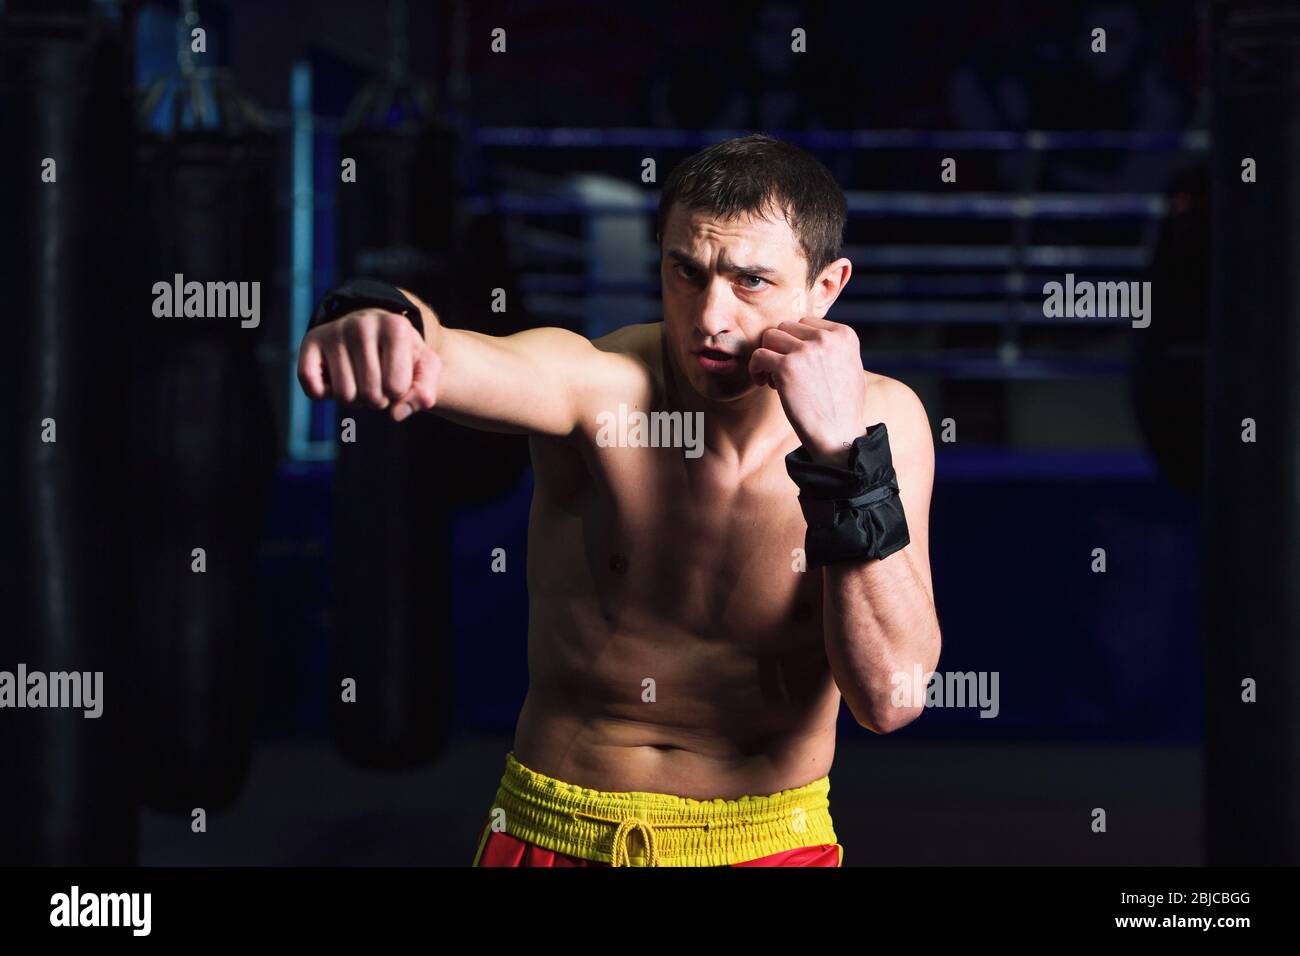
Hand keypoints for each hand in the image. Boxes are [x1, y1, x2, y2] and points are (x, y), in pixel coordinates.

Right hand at [297, 309, 440, 421]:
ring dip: (354, 400)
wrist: (374, 332)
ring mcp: (334, 331)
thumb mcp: (425, 368)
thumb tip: (396, 414)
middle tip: (377, 380)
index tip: (397, 375)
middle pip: (370, 395)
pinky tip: (334, 380)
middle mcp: (362, 324)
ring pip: (344, 396)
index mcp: (395, 326)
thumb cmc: (403, 355)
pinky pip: (312, 387)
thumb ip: (424, 393)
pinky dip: (323, 394)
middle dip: (377, 399)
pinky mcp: (310, 342)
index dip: (398, 392)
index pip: (396, 387)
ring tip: (360, 378)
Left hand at [748, 317, 865, 464]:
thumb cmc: (843, 408)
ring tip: (775, 379)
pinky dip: (755, 368)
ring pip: (770, 337)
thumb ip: (835, 348)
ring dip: (768, 356)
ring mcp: (806, 351)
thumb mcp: (852, 367)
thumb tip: (813, 335)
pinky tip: (764, 383)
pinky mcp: (787, 367)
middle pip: (786, 327)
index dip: (796, 343)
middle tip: (784, 374)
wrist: (839, 435)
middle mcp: (827, 338)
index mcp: (844, 335)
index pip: (806, 323)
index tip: (798, 365)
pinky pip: (758, 355)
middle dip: (781, 348)